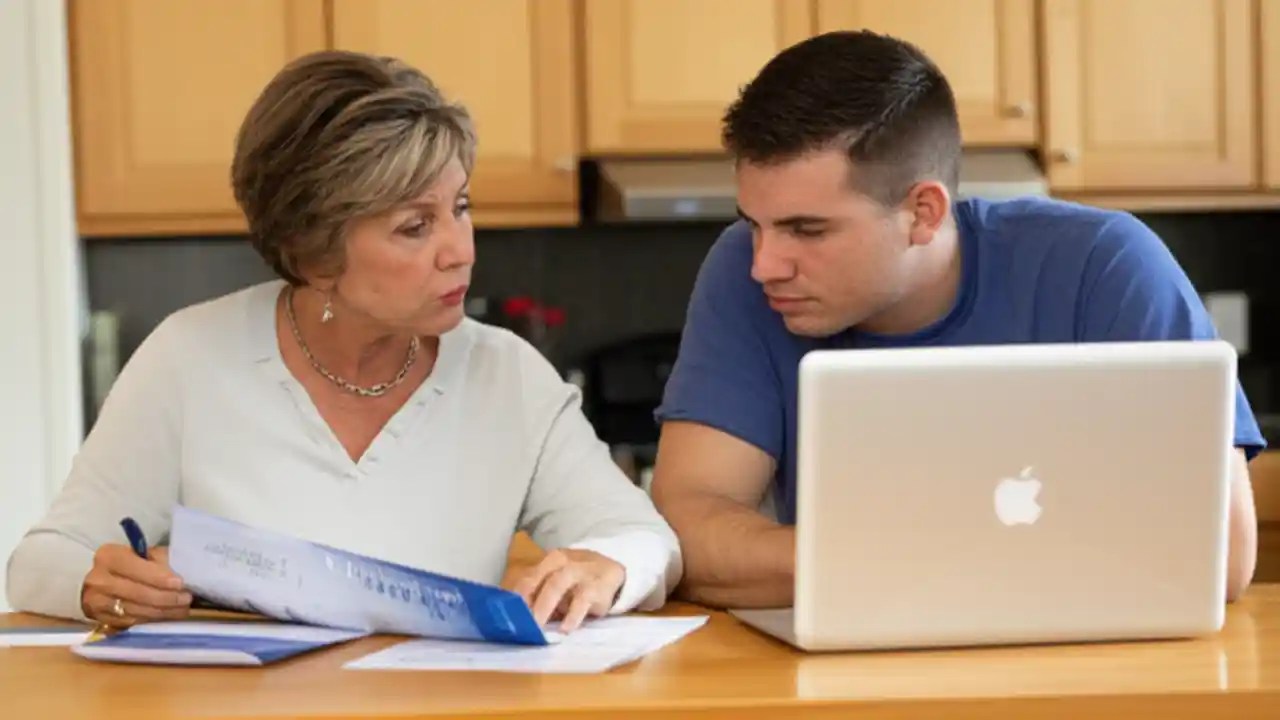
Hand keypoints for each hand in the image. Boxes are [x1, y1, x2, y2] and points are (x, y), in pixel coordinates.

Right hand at [81, 545, 192, 626]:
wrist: (104, 581)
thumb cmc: (132, 564)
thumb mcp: (146, 554)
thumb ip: (161, 560)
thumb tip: (182, 573)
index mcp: (108, 557)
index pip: (135, 568)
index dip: (158, 578)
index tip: (180, 583)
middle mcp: (97, 580)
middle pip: (136, 593)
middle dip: (165, 597)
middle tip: (186, 598)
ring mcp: (96, 603)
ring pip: (135, 611)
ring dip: (162, 611)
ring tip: (182, 609)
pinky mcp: (101, 620)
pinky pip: (131, 622)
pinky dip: (152, 620)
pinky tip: (167, 615)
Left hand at [503, 548, 624, 632]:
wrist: (612, 570)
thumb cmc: (578, 580)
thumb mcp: (559, 582)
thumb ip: (541, 596)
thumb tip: (518, 618)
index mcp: (550, 561)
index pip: (528, 578)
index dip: (516, 596)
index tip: (505, 614)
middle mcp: (563, 563)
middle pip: (539, 579)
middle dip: (527, 601)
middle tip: (518, 621)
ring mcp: (580, 572)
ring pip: (557, 584)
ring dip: (545, 605)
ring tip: (537, 625)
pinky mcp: (596, 586)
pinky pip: (582, 601)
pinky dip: (572, 616)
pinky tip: (565, 629)